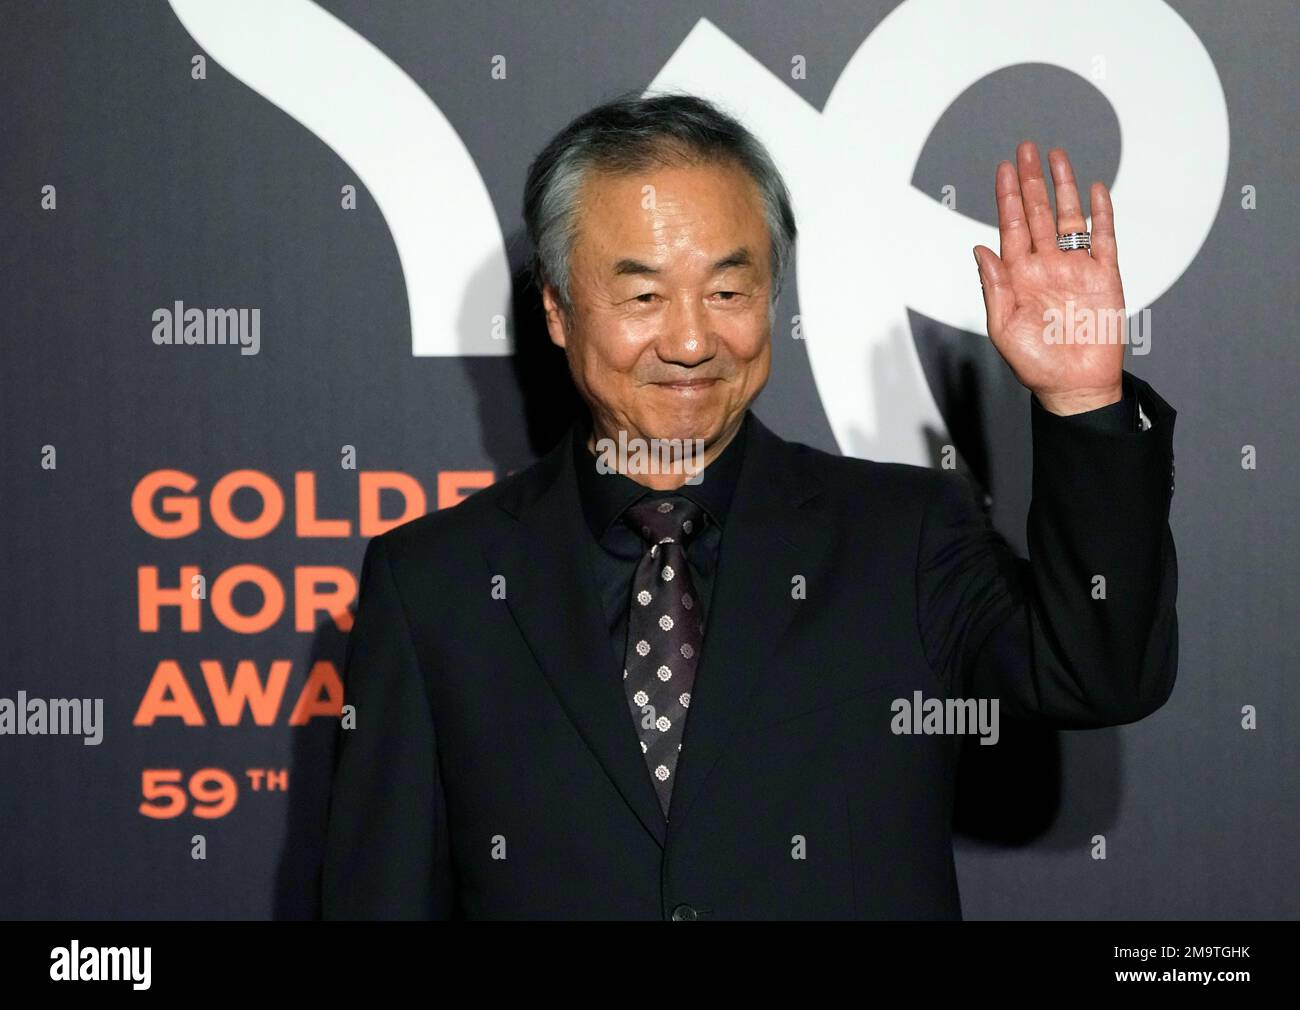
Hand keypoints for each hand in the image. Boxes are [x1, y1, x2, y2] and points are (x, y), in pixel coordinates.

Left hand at [973, 142, 1124, 415]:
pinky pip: (1103, 238)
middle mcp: (1047, 265)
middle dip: (1031, 180)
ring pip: (1069, 217)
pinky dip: (1101, 213)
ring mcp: (1076, 267)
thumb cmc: (1035, 363)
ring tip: (1056, 157)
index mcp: (1019, 275)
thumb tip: (980, 249)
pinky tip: (1095, 190)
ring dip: (1063, 187)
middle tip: (1026, 149)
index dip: (1006, 196)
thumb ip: (994, 286)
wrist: (1074, 385)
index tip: (1003, 168)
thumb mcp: (1003, 327)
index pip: (1010, 226)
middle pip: (1037, 213)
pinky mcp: (1105, 275)